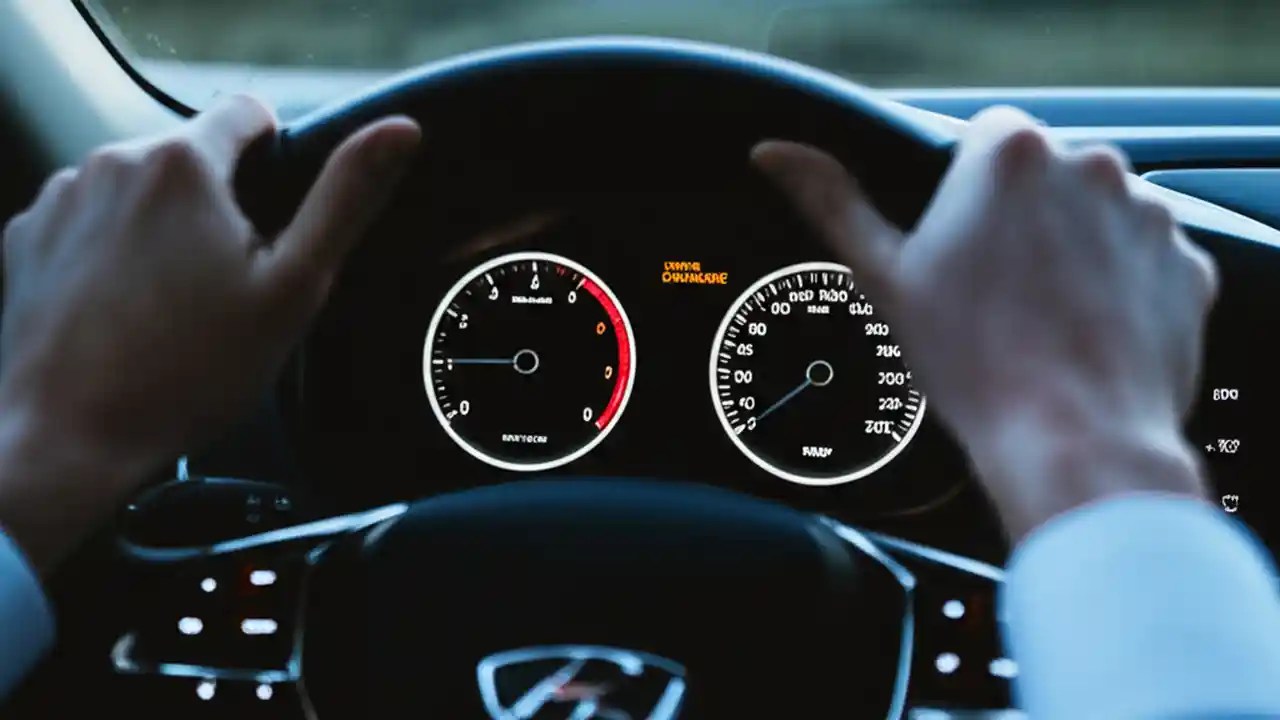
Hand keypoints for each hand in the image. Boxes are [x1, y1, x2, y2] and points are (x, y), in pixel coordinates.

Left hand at [0, 95, 419, 571]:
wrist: (71, 437)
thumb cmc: (188, 372)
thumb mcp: (294, 287)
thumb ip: (347, 199)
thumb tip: (400, 132)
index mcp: (184, 164)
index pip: (249, 111)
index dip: (276, 156)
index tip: (275, 217)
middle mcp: (113, 162)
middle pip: (192, 155)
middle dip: (219, 203)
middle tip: (230, 282)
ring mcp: (62, 199)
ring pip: (140, 188)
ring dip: (164, 225)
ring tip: (174, 303)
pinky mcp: (27, 237)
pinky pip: (90, 220)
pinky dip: (114, 250)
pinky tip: (127, 310)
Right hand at [753, 106, 1216, 539]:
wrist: (1072, 443)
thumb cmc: (973, 365)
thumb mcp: (883, 278)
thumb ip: (830, 203)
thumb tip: (776, 158)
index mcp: (1006, 155)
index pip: (980, 140)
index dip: (961, 196)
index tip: (956, 248)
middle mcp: (1088, 169)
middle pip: (1040, 178)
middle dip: (1016, 224)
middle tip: (988, 294)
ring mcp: (1146, 216)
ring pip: (1093, 218)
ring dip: (1069, 254)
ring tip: (1036, 323)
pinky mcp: (1184, 266)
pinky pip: (1144, 262)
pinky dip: (1119, 290)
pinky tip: (1082, 336)